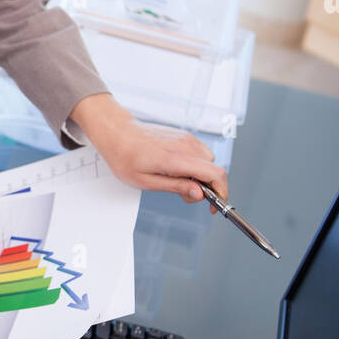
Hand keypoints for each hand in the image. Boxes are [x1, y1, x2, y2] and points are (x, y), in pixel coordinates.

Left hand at [70, 94, 228, 209]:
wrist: (117, 133)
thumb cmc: (125, 157)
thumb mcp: (146, 181)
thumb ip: (176, 187)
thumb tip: (199, 194)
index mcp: (176, 158)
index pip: (215, 174)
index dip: (221, 193)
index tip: (214, 206)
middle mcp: (185, 145)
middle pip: (214, 169)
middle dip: (207, 187)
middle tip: (185, 194)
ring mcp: (186, 138)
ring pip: (208, 162)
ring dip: (200, 176)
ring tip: (177, 181)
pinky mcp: (184, 136)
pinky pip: (200, 153)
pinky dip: (195, 165)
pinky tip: (177, 169)